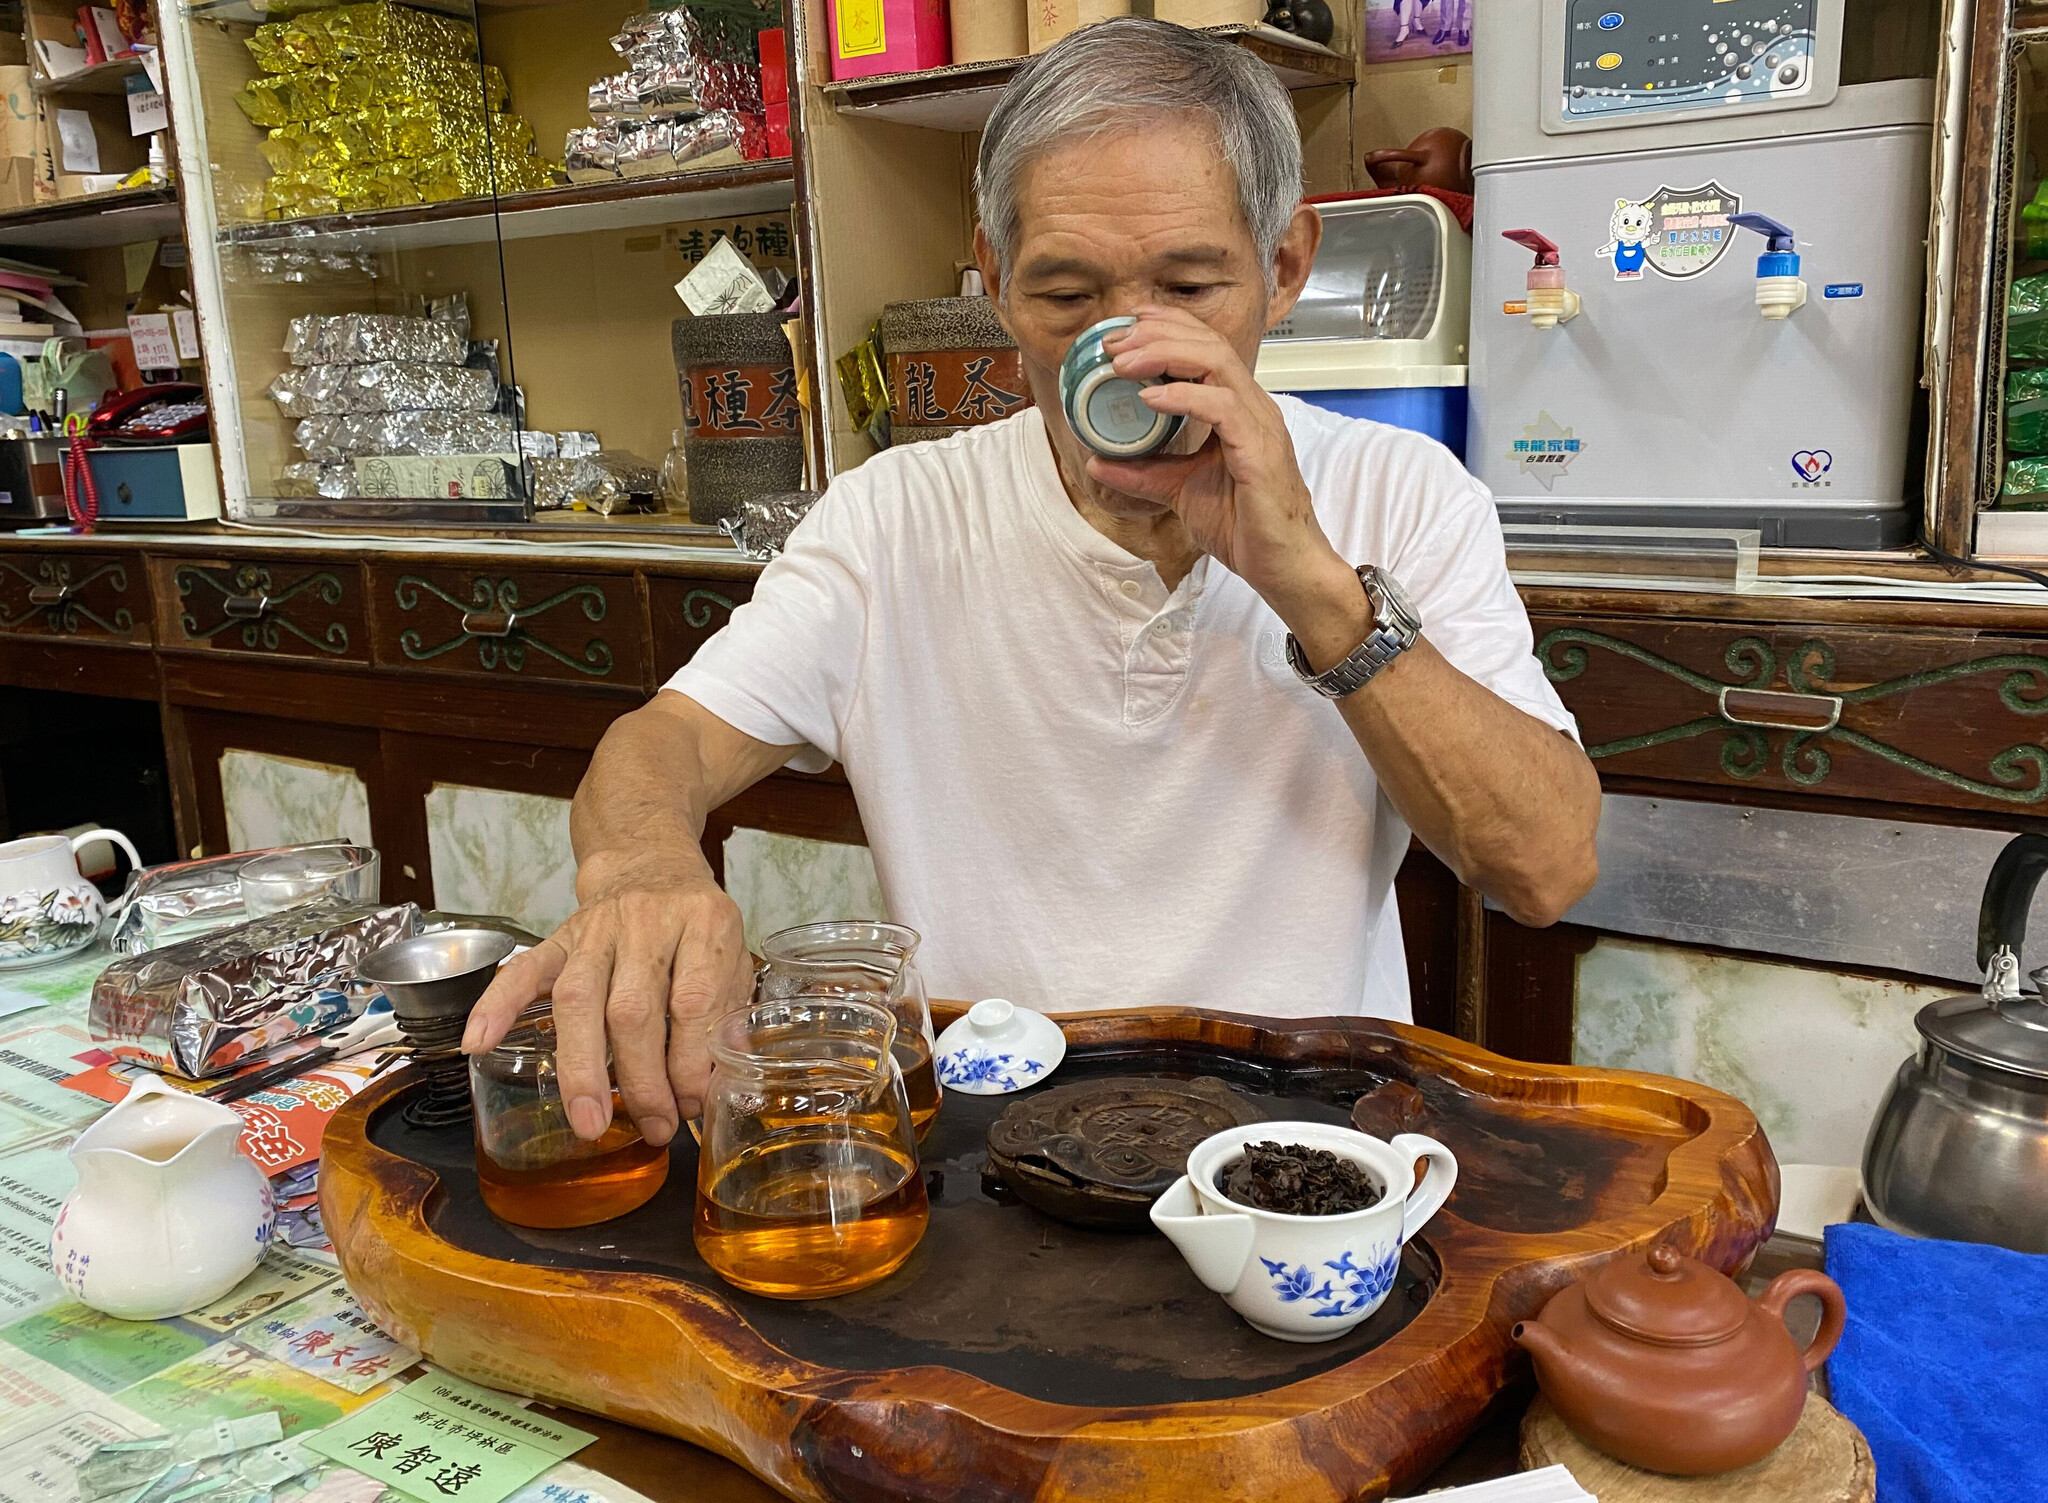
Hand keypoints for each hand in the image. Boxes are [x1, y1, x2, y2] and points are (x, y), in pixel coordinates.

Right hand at [461, 866, 752, 1146]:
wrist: (652, 864)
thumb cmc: (695, 922)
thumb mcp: (732, 953)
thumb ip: (729, 1010)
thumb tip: (720, 1082)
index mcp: (703, 923)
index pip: (695, 1001)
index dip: (691, 1062)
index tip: (692, 1103)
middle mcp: (647, 921)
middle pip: (634, 1009)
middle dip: (641, 1079)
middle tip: (654, 1126)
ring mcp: (597, 929)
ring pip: (580, 999)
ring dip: (582, 1067)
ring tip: (587, 1120)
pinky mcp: (559, 937)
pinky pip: (524, 970)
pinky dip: (496, 1005)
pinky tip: (479, 1043)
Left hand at [1091, 307, 1352, 625]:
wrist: (1279, 565)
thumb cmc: (1243, 525)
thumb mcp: (1178, 490)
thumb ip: (1142, 472)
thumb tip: (1096, 463)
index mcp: (1236, 407)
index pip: (1205, 347)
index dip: (1167, 328)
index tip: (1125, 328)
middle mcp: (1252, 406)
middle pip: (1209, 344)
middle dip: (1157, 333)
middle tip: (1113, 342)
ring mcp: (1259, 424)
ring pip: (1216, 363)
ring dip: (1165, 355)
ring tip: (1123, 363)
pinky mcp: (1259, 449)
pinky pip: (1222, 407)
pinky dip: (1184, 396)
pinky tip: (1150, 399)